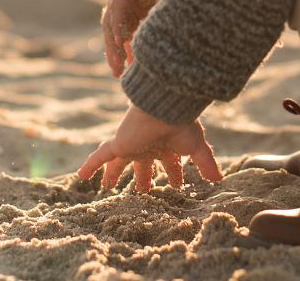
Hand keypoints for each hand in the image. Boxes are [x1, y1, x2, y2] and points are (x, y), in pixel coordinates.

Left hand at [76, 104, 222, 192]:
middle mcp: (148, 145)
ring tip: (107, 187)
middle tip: (141, 193)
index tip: (176, 187)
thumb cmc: (181, 123)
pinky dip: (90, 166)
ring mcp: (131, 144)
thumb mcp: (196, 147)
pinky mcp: (118, 143)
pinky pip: (99, 157)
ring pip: (119, 163)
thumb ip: (206, 163)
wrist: (163, 106)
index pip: (170, 165)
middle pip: (143, 166)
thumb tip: (219, 180)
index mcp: (167, 145)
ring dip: (113, 175)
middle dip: (142, 179)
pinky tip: (80, 176)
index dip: (173, 176)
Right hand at [100, 0, 166, 77]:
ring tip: (118, 73)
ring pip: (115, 39)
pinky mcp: (127, 26)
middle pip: (111, 29)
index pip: (117, 10)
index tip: (122, 42)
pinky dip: (126, 55)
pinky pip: (124, 43)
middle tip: (117, 66)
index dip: (119, 26)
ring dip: (116, 56)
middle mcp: (116, 7)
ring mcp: (121, 18)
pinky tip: (128, 70)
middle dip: (113, 48)